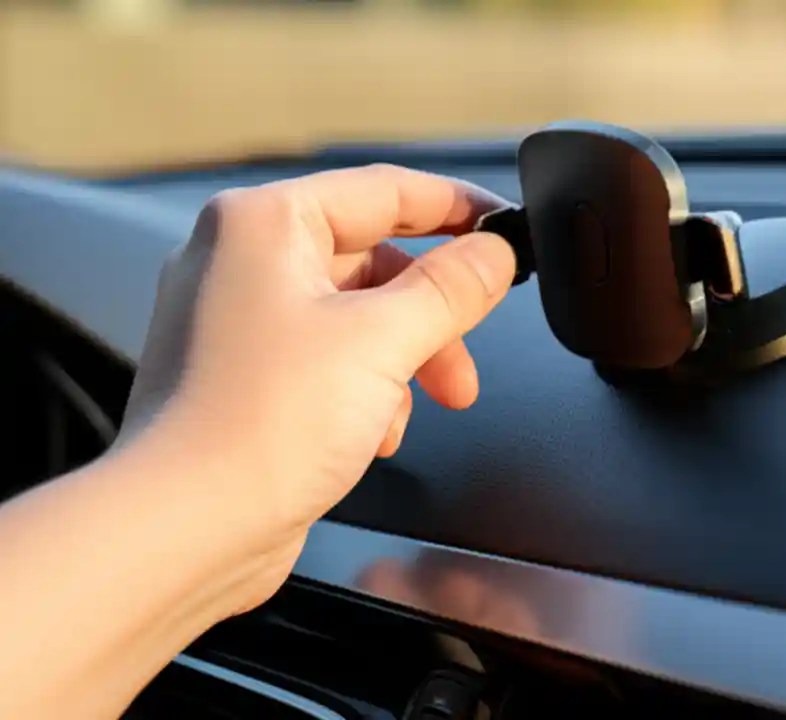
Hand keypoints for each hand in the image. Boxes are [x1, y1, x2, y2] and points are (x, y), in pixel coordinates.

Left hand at [118, 163, 515, 609]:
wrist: (186, 530)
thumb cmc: (260, 426)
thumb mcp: (384, 341)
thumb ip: (451, 287)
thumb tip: (494, 252)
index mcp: (264, 224)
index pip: (383, 190)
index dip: (455, 207)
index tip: (503, 228)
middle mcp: (241, 261)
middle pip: (374, 261)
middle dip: (433, 314)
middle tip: (470, 350)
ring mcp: (236, 322)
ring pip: (357, 317)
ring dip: (405, 361)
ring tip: (429, 405)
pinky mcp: (242, 378)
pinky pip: (329, 361)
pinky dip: (367, 392)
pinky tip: (375, 434)